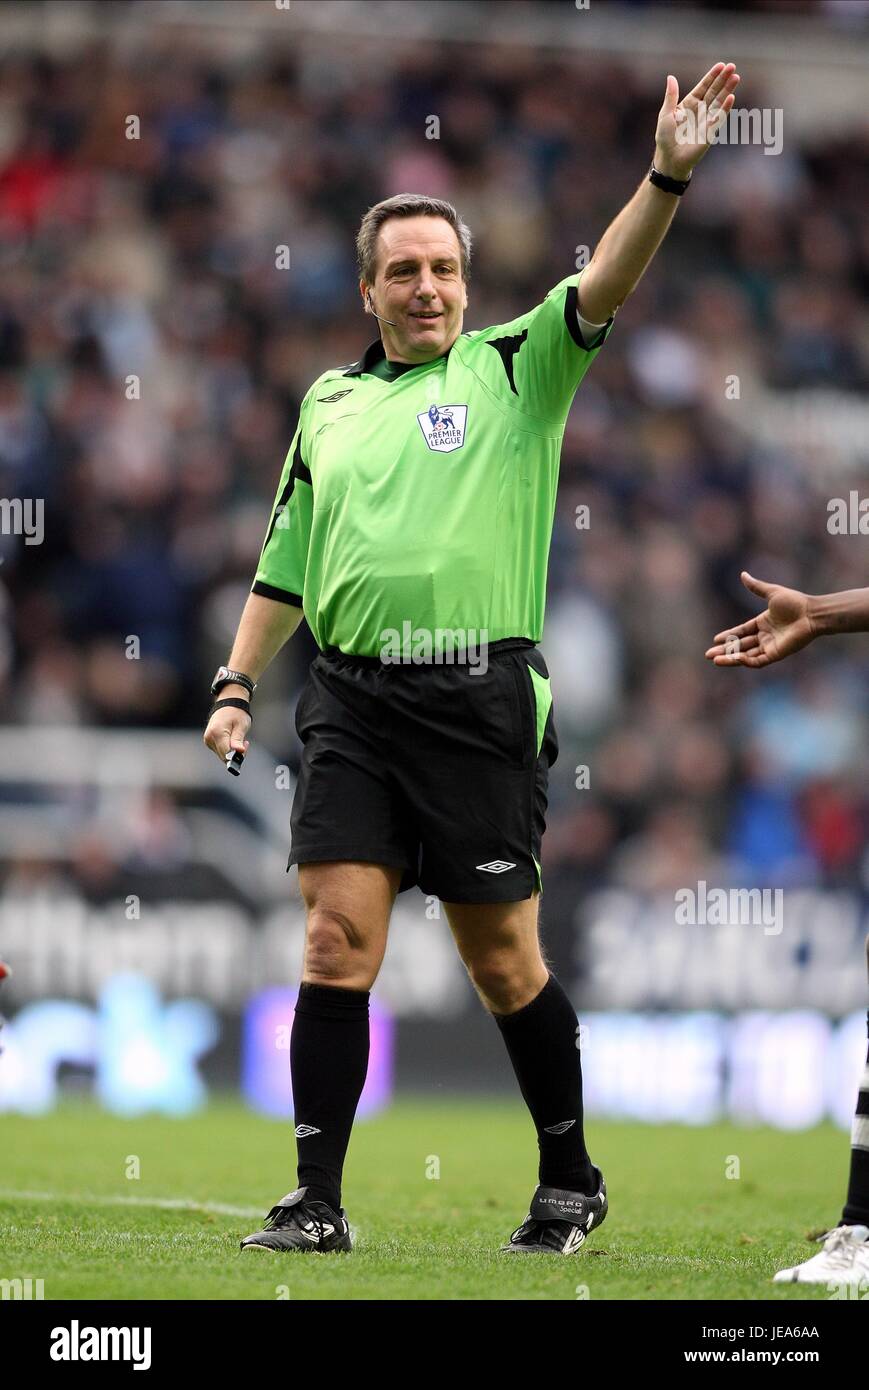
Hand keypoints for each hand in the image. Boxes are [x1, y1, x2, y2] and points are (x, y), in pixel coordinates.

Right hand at [203, 703, 250, 763]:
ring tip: (239, 738)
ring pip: (222, 754)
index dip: (237, 755)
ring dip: (232, 750)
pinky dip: (227, 748)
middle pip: (224, 756)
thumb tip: (238, 752)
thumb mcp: (241, 726)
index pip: (226, 754)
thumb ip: (238, 740)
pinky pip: (220, 750)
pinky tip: (232, 739)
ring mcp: (207, 740)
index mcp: (217, 733)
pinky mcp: (208, 741)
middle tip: (245, 742)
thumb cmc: (236, 712)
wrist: (228, 702)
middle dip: (236, 753)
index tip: (245, 746)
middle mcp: (209, 737)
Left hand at [654, 62, 740, 179]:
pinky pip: (719, 118)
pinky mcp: (710, 131)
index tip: (721, 65)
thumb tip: (671, 77)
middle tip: (733, 67)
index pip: (703, 87)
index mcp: (689, 104)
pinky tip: (731, 97)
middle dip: (723, 79)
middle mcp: (700, 110)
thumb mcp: (666, 114)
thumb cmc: (665, 138)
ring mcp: (706, 120)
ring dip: (728, 90)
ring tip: (736, 77)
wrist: (670, 158)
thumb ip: (671, 96)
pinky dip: (725, 108)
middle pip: (714, 91)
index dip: (712, 76)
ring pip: (719, 102)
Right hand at [705, 572, 817, 668]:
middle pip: (740, 646)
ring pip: (746, 656)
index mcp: (762, 623)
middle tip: (708, 655)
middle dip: (724, 651)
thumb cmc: (795, 602)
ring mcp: (770, 646)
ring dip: (730, 659)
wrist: (811, 613)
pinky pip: (758, 661)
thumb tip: (743, 574)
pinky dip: (746, 661)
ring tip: (715, 660)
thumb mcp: (771, 592)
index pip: (741, 632)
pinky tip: (736, 658)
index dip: (728, 636)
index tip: (715, 639)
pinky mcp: (776, 654)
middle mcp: (765, 636)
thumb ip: (756, 587)